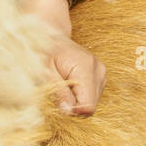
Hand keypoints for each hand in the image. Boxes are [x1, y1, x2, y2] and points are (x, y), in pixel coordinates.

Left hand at [21, 0, 105, 114]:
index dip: (73, 110)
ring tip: (62, 86)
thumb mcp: (45, 72)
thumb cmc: (44, 51)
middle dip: (74, 106)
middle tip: (57, 94)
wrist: (52, 34)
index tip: (58, 104)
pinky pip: (92, 95)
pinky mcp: (100, 74)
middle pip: (91, 105)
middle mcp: (98, 69)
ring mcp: (101, 72)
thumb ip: (58, 92)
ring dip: (77, 100)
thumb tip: (68, 111)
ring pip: (92, 101)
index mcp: (85, 67)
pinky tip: (69, 84)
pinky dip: (80, 95)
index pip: (88, 105)